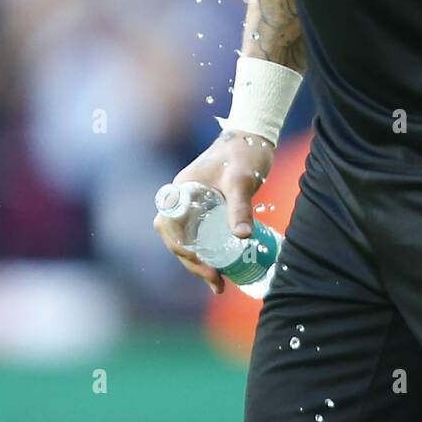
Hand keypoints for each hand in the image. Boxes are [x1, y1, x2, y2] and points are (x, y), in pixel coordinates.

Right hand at [153, 129, 275, 294]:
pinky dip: (209, 254)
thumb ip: (241, 206)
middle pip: (177, 238)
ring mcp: (194, 205)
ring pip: (189, 240)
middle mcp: (183, 199)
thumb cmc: (244, 152)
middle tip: (216, 281)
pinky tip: (224, 269)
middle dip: (192, 263)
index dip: (179, 247)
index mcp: (181, 190)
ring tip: (219, 285)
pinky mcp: (208, 210)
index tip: (201, 261)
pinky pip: (202, 236)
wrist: (252, 137)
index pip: (168, 225)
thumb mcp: (241, 181)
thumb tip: (242, 237)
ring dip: (199, 263)